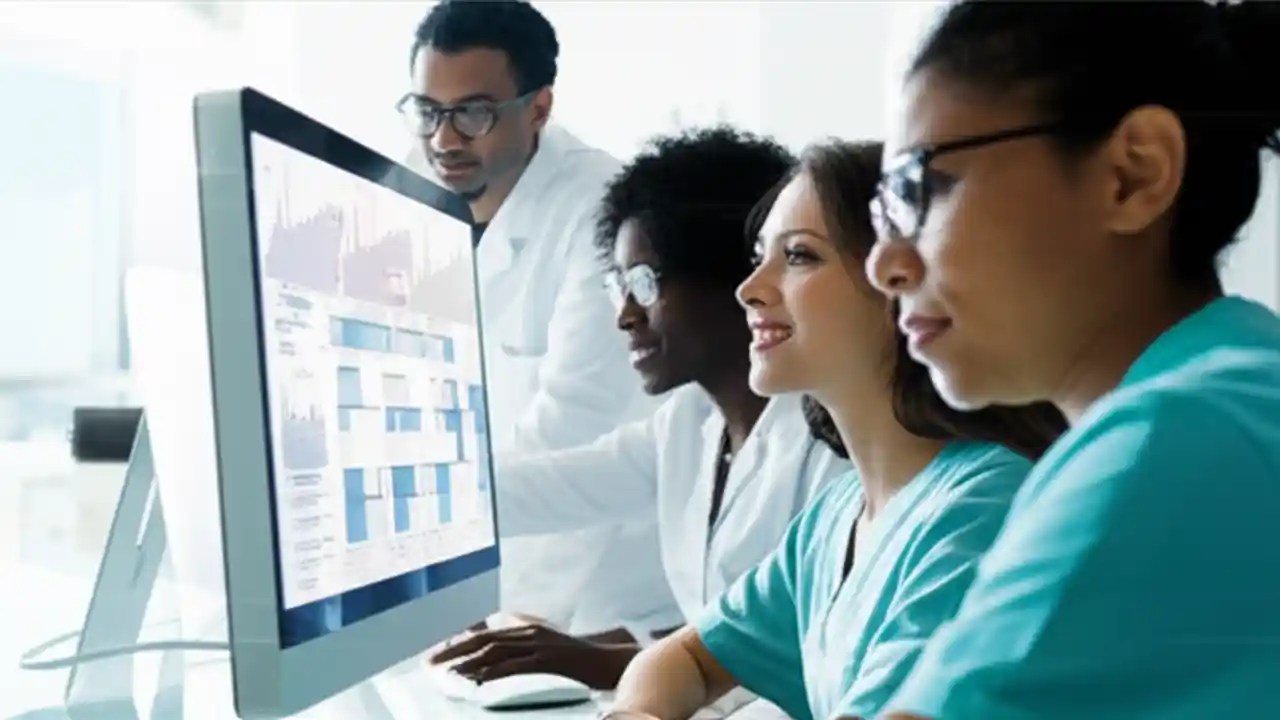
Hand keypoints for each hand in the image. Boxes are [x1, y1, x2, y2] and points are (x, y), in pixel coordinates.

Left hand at [429, 624, 636, 689]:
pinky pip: (516, 666)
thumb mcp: (546, 649)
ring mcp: (539, 644)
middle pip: (484, 639)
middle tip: (429, 665)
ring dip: (469, 664)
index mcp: (527, 629)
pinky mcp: (549, 659)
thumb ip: (522, 649)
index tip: (435, 656)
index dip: (458, 643)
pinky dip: (494, 674)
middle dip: (454, 652)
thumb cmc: (577, 661)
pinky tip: (479, 683)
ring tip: (448, 676)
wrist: (610, 662)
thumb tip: (493, 660)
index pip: (485, 633)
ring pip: (496, 651)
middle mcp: (530, 632)